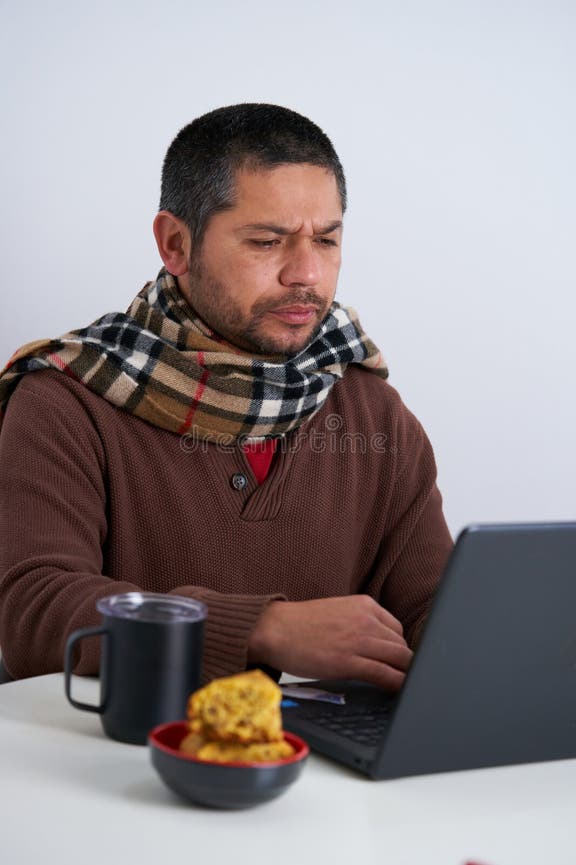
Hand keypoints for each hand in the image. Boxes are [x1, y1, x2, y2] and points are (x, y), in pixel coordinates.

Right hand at [247, 595, 412, 690]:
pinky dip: (397, 683)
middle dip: (405, 663)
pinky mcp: (350, 662)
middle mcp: (366, 620)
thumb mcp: (338, 612)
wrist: (274, 629)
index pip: (397, 630)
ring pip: (399, 659)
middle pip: (401, 645)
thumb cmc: (301, 624)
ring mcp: (359, 640)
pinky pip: (385, 674)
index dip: (398, 648)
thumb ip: (360, 622)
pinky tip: (398, 690)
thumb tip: (378, 643)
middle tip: (403, 677)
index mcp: (364, 605)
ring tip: (404, 686)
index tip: (398, 661)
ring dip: (405, 674)